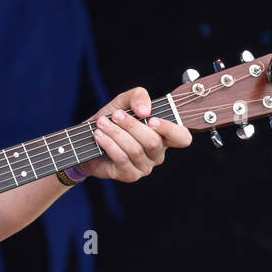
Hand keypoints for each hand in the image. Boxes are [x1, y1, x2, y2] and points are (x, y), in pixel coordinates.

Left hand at [78, 87, 192, 181]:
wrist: (89, 139)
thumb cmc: (113, 119)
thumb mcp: (124, 101)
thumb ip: (138, 96)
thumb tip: (145, 110)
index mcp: (164, 136)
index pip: (182, 138)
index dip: (170, 130)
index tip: (152, 119)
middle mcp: (157, 153)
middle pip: (153, 142)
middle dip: (132, 125)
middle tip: (115, 115)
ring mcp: (145, 166)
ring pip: (135, 150)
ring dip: (116, 133)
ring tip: (102, 123)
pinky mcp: (130, 175)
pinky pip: (122, 159)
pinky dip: (109, 144)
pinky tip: (99, 135)